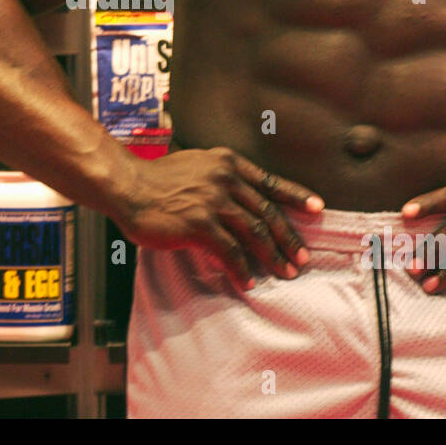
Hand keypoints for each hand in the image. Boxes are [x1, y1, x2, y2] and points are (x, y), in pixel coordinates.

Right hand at [115, 147, 324, 290]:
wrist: (128, 186)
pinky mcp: (199, 224)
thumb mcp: (197, 166)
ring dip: (273, 256)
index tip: (317, 208)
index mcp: (227, 163)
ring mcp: (213, 201)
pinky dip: (242, 269)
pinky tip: (248, 281)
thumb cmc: (158, 179)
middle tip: (302, 257)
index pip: (270, 181)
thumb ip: (221, 178)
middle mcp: (225, 179)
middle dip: (289, 237)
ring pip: (254, 232)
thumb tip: (242, 202)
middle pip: (267, 212)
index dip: (296, 195)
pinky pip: (230, 251)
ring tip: (285, 272)